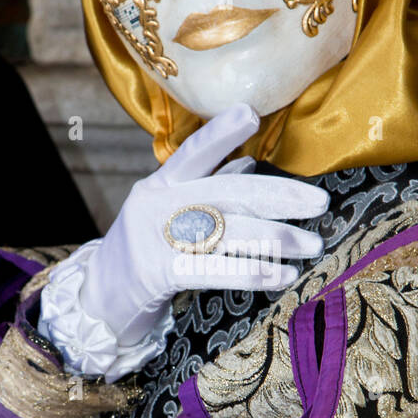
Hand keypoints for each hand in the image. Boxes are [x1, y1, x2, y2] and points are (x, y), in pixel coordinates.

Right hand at [40, 103, 329, 371]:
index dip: (221, 133)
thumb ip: (205, 188)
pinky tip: (283, 275)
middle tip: (320, 202)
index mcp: (159, 184)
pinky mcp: (158, 274)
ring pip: (227, 231)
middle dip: (279, 196)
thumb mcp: (167, 214)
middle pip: (226, 192)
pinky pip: (215, 270)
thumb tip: (247, 164)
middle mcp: (156, 204)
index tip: (252, 114)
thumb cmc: (143, 254)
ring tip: (312, 244)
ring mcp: (155, 239)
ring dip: (277, 238)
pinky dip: (253, 272)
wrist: (97, 303)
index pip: (193, 152)